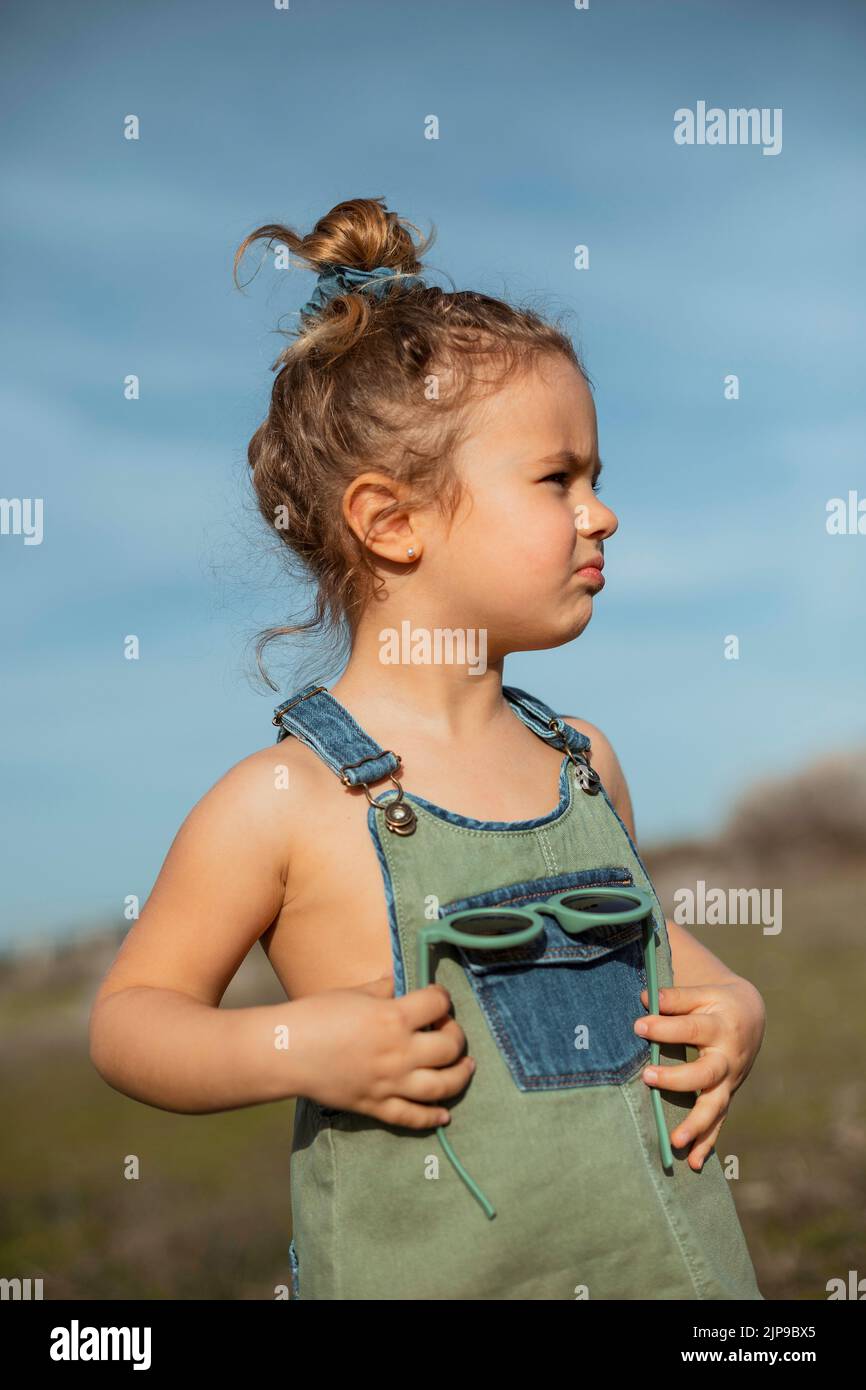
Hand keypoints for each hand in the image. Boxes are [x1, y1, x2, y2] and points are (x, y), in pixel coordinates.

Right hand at [291, 973, 475, 1129]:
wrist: (286, 1051)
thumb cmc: (316, 1014)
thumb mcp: (354, 993)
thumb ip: (383, 989)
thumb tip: (400, 983)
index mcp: (393, 1017)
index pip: (437, 1004)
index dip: (442, 997)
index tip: (438, 997)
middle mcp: (399, 1052)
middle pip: (449, 1046)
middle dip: (456, 1036)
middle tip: (450, 1030)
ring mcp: (390, 1083)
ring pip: (442, 1085)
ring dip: (460, 1075)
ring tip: (466, 1067)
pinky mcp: (377, 1106)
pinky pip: (413, 1117)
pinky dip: (433, 1117)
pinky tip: (445, 1114)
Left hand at [633, 978, 765, 1170]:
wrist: (750, 1018)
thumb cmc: (716, 1004)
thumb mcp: (702, 994)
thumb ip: (676, 998)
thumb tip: (645, 998)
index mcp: (720, 1027)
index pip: (691, 1028)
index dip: (664, 1027)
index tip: (639, 1026)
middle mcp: (727, 1058)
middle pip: (706, 1073)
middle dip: (678, 1078)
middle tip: (648, 1076)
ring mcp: (729, 1082)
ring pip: (715, 1106)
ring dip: (696, 1125)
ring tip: (675, 1140)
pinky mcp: (725, 1096)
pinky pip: (718, 1123)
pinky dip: (707, 1143)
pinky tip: (693, 1162)